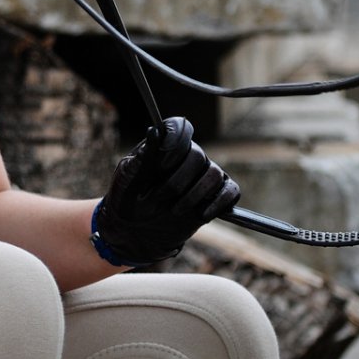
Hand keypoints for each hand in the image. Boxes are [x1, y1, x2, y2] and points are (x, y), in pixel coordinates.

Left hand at [92, 117, 239, 267]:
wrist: (135, 230)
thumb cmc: (128, 197)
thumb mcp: (129, 176)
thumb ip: (144, 155)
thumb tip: (154, 130)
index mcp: (164, 144)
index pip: (179, 128)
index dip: (174, 144)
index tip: (162, 166)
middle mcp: (186, 155)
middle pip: (197, 154)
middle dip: (178, 180)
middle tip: (160, 197)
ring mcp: (202, 175)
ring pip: (214, 173)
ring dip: (194, 194)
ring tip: (175, 210)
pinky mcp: (215, 195)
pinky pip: (231, 191)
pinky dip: (219, 202)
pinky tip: (202, 214)